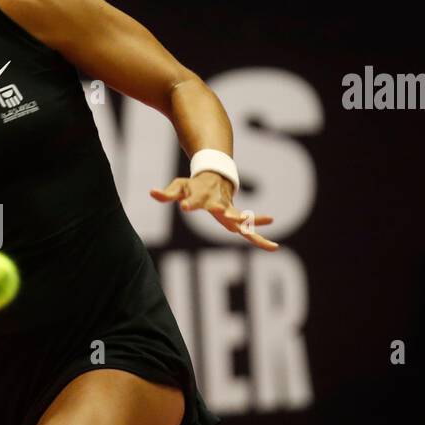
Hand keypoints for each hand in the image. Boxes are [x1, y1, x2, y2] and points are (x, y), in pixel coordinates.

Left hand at [151, 173, 278, 250]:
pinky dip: (260, 236)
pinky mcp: (236, 218)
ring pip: (243, 221)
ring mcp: (229, 211)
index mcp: (201, 197)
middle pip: (223, 210)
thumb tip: (151, 192)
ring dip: (253, 226)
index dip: (189, 203)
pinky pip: (250, 229)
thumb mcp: (178, 187)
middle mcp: (218, 204)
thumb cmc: (193, 185)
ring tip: (267, 233)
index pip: (194, 200)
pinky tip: (273, 247)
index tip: (185, 206)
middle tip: (230, 218)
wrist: (215, 177)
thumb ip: (166, 194)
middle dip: (227, 214)